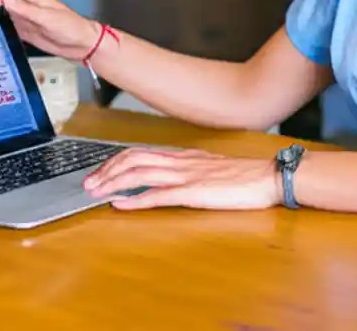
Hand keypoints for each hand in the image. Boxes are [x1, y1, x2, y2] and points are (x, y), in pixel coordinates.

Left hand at [83, 147, 282, 210]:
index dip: (115, 161)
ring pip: (139, 174)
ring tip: (96, 192)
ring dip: (113, 183)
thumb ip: (190, 170)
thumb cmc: (245, 176)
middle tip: (88, 183)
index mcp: (184, 156)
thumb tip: (170, 177)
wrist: (268, 176)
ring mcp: (186, 175)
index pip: (140, 153)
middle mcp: (180, 162)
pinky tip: (121, 204)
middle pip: (133, 159)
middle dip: (106, 170)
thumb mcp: (212, 168)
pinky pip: (157, 195)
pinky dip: (134, 199)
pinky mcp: (194, 192)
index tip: (100, 172)